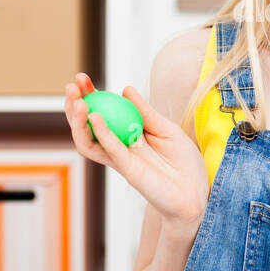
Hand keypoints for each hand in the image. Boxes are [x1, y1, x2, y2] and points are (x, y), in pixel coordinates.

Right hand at [64, 73, 208, 228]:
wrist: (197, 192)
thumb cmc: (184, 162)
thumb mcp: (166, 129)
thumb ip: (145, 112)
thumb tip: (125, 89)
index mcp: (126, 134)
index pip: (101, 112)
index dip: (90, 96)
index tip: (82, 78)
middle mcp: (117, 147)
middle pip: (86, 127)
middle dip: (75, 106)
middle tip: (72, 86)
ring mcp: (120, 160)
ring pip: (88, 143)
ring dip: (79, 122)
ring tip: (78, 102)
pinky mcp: (128, 171)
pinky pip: (110, 150)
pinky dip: (102, 133)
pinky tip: (96, 116)